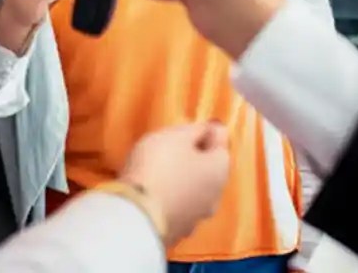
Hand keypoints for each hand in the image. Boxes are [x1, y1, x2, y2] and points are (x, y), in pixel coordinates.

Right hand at [119, 122, 229, 245]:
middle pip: (208, 170)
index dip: (207, 133)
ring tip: (158, 170)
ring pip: (193, 191)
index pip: (222, 144)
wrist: (136, 215)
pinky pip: (176, 207)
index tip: (191, 127)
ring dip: (182, 181)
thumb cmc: (158, 167)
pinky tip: (152, 192)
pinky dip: (169, 199)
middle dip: (194, 159)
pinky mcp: (177, 231)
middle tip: (171, 148)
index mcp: (220, 170)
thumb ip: (196, 130)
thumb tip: (211, 130)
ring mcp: (196, 217)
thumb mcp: (175, 137)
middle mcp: (215, 196)